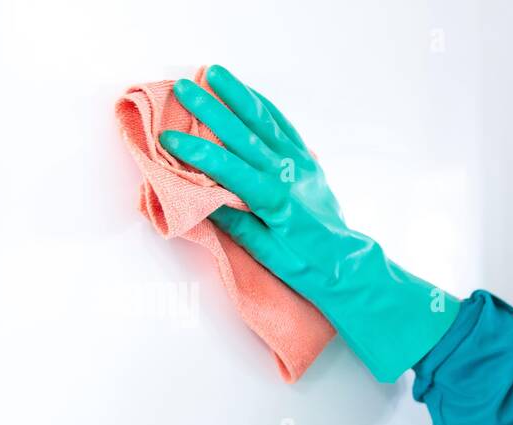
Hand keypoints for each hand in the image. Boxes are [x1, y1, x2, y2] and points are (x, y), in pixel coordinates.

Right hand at [160, 66, 370, 321]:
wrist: (344, 262)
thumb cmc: (304, 263)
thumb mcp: (264, 251)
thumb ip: (233, 221)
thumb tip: (201, 197)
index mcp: (273, 198)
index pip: (227, 168)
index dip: (195, 152)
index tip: (167, 137)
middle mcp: (287, 173)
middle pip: (242, 135)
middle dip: (210, 110)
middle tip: (183, 88)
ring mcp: (299, 162)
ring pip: (264, 121)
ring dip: (237, 95)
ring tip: (213, 72)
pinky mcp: (307, 159)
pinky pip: (283, 126)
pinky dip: (264, 106)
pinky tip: (247, 92)